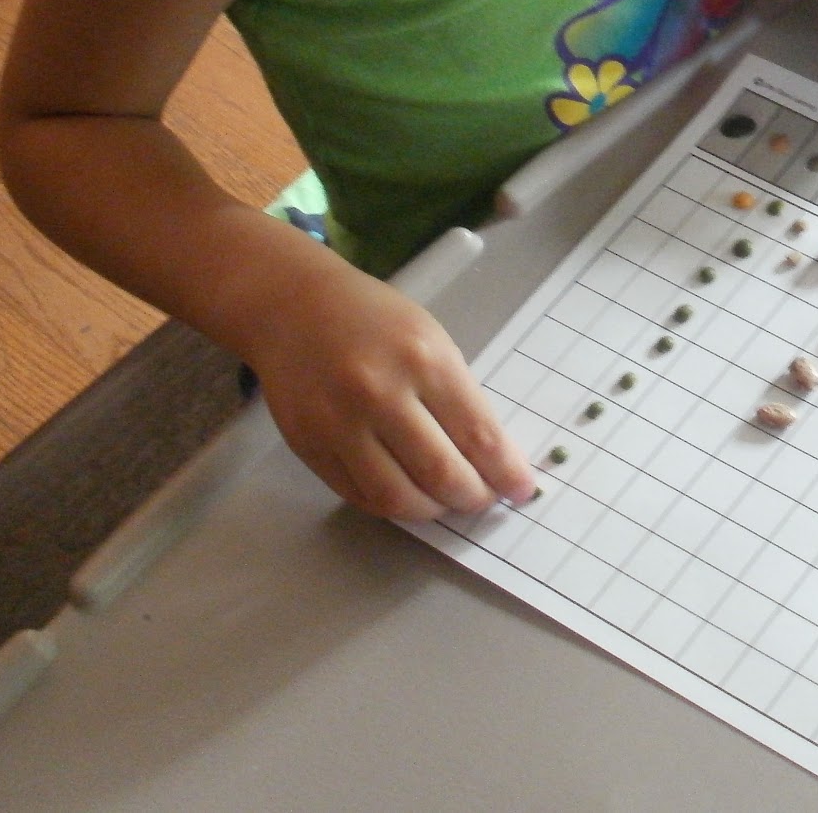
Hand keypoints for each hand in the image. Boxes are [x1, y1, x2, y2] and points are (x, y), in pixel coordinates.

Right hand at [238, 264, 536, 522]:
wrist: (294, 307)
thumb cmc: (373, 319)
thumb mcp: (430, 341)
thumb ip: (459, 397)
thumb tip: (493, 458)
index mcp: (424, 360)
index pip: (478, 435)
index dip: (506, 472)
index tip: (522, 489)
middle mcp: (380, 394)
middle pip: (441, 474)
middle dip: (474, 497)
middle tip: (485, 498)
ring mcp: (339, 424)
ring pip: (398, 498)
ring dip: (433, 511)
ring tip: (446, 501)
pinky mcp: (309, 447)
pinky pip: (360, 496)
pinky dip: (391, 505)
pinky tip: (408, 494)